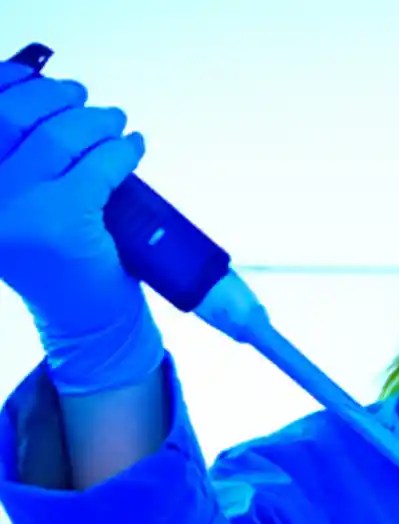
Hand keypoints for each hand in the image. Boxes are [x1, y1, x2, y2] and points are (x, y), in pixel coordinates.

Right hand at [0, 59, 161, 393]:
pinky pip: (99, 165)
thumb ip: (18, 158)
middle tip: (85, 101)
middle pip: (15, 116)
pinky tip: (133, 148)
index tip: (34, 75)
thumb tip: (35, 88)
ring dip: (96, 121)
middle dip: (57, 98)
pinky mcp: (61, 223)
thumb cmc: (55, 256)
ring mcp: (17, 212)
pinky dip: (122, 150)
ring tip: (114, 124)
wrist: (84, 321)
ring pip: (60, 136)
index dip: (8, 82)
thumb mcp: (20, 203)